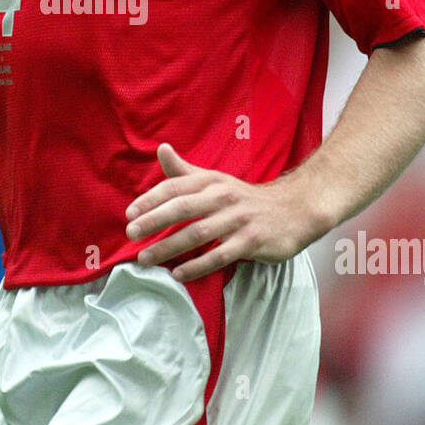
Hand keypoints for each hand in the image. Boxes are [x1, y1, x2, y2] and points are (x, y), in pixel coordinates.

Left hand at [124, 142, 316, 280]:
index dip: (150, 200)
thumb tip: (161, 149)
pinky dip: (198, 265)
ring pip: (198, 233)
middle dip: (154, 221)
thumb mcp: (216, 181)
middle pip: (183, 208)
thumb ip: (185, 171)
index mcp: (212, 181)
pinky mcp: (252, 241)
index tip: (129, 215)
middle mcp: (223, 197)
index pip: (175, 187)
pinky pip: (220, 255)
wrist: (294, 210)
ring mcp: (238, 219)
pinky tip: (179, 274)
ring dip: (169, 247)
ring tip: (146, 258)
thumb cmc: (245, 199)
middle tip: (130, 235)